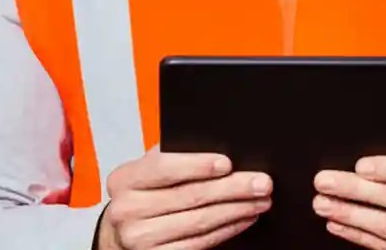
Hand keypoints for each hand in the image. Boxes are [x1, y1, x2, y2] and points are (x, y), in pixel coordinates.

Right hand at [96, 145, 272, 249]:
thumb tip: (217, 146)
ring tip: (260, 200)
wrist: (123, 234)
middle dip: (232, 188)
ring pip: (199, 222)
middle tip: (262, 182)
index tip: (227, 163)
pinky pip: (199, 243)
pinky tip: (243, 218)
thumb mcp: (147, 172)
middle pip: (188, 196)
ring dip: (236, 210)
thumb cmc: (144, 194)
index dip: (196, 165)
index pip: (162, 167)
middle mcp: (127, 210)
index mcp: (124, 179)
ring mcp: (139, 238)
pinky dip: (227, 229)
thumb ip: (171, 156)